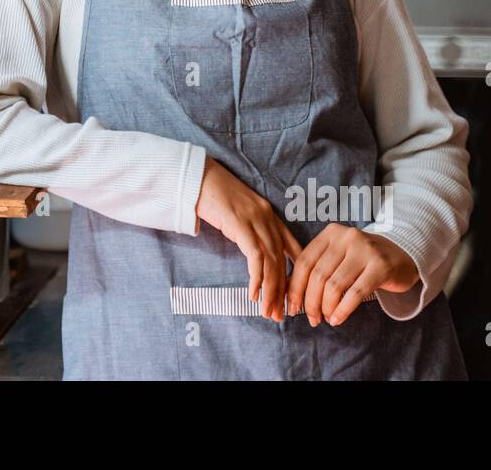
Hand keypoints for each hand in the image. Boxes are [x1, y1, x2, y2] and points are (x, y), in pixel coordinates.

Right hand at [194, 157, 303, 322]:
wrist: (196, 176)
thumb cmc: (212, 195)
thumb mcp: (237, 213)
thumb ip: (248, 229)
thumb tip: (252, 253)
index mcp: (269, 215)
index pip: (292, 247)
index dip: (294, 273)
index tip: (293, 295)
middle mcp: (267, 217)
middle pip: (282, 260)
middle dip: (282, 290)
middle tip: (279, 314)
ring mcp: (255, 220)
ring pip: (271, 262)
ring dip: (271, 291)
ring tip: (267, 311)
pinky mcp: (240, 224)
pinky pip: (255, 257)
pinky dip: (257, 278)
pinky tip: (254, 294)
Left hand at [285, 224, 419, 326]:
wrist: (402, 255)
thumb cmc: (362, 260)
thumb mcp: (338, 256)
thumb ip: (317, 267)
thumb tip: (289, 290)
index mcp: (331, 233)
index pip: (304, 262)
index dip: (295, 287)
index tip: (291, 307)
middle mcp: (346, 237)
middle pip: (318, 275)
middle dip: (310, 301)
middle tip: (312, 318)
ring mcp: (365, 250)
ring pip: (335, 285)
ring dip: (326, 307)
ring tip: (326, 318)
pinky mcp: (381, 266)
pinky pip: (355, 293)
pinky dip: (343, 310)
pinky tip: (338, 319)